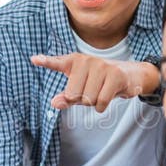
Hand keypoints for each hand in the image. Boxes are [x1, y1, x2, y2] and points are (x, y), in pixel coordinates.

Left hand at [30, 54, 158, 111]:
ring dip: (94, 103)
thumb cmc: (101, 82)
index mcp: (75, 62)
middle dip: (82, 100)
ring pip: (87, 99)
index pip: (57, 62)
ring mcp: (101, 66)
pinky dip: (103, 106)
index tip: (34, 59)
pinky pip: (100, 102)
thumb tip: (55, 103)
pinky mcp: (114, 75)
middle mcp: (86, 61)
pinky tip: (109, 95)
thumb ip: (67, 97)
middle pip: (73, 94)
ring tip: (102, 91)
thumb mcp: (82, 89)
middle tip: (93, 90)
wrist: (131, 75)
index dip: (46, 61)